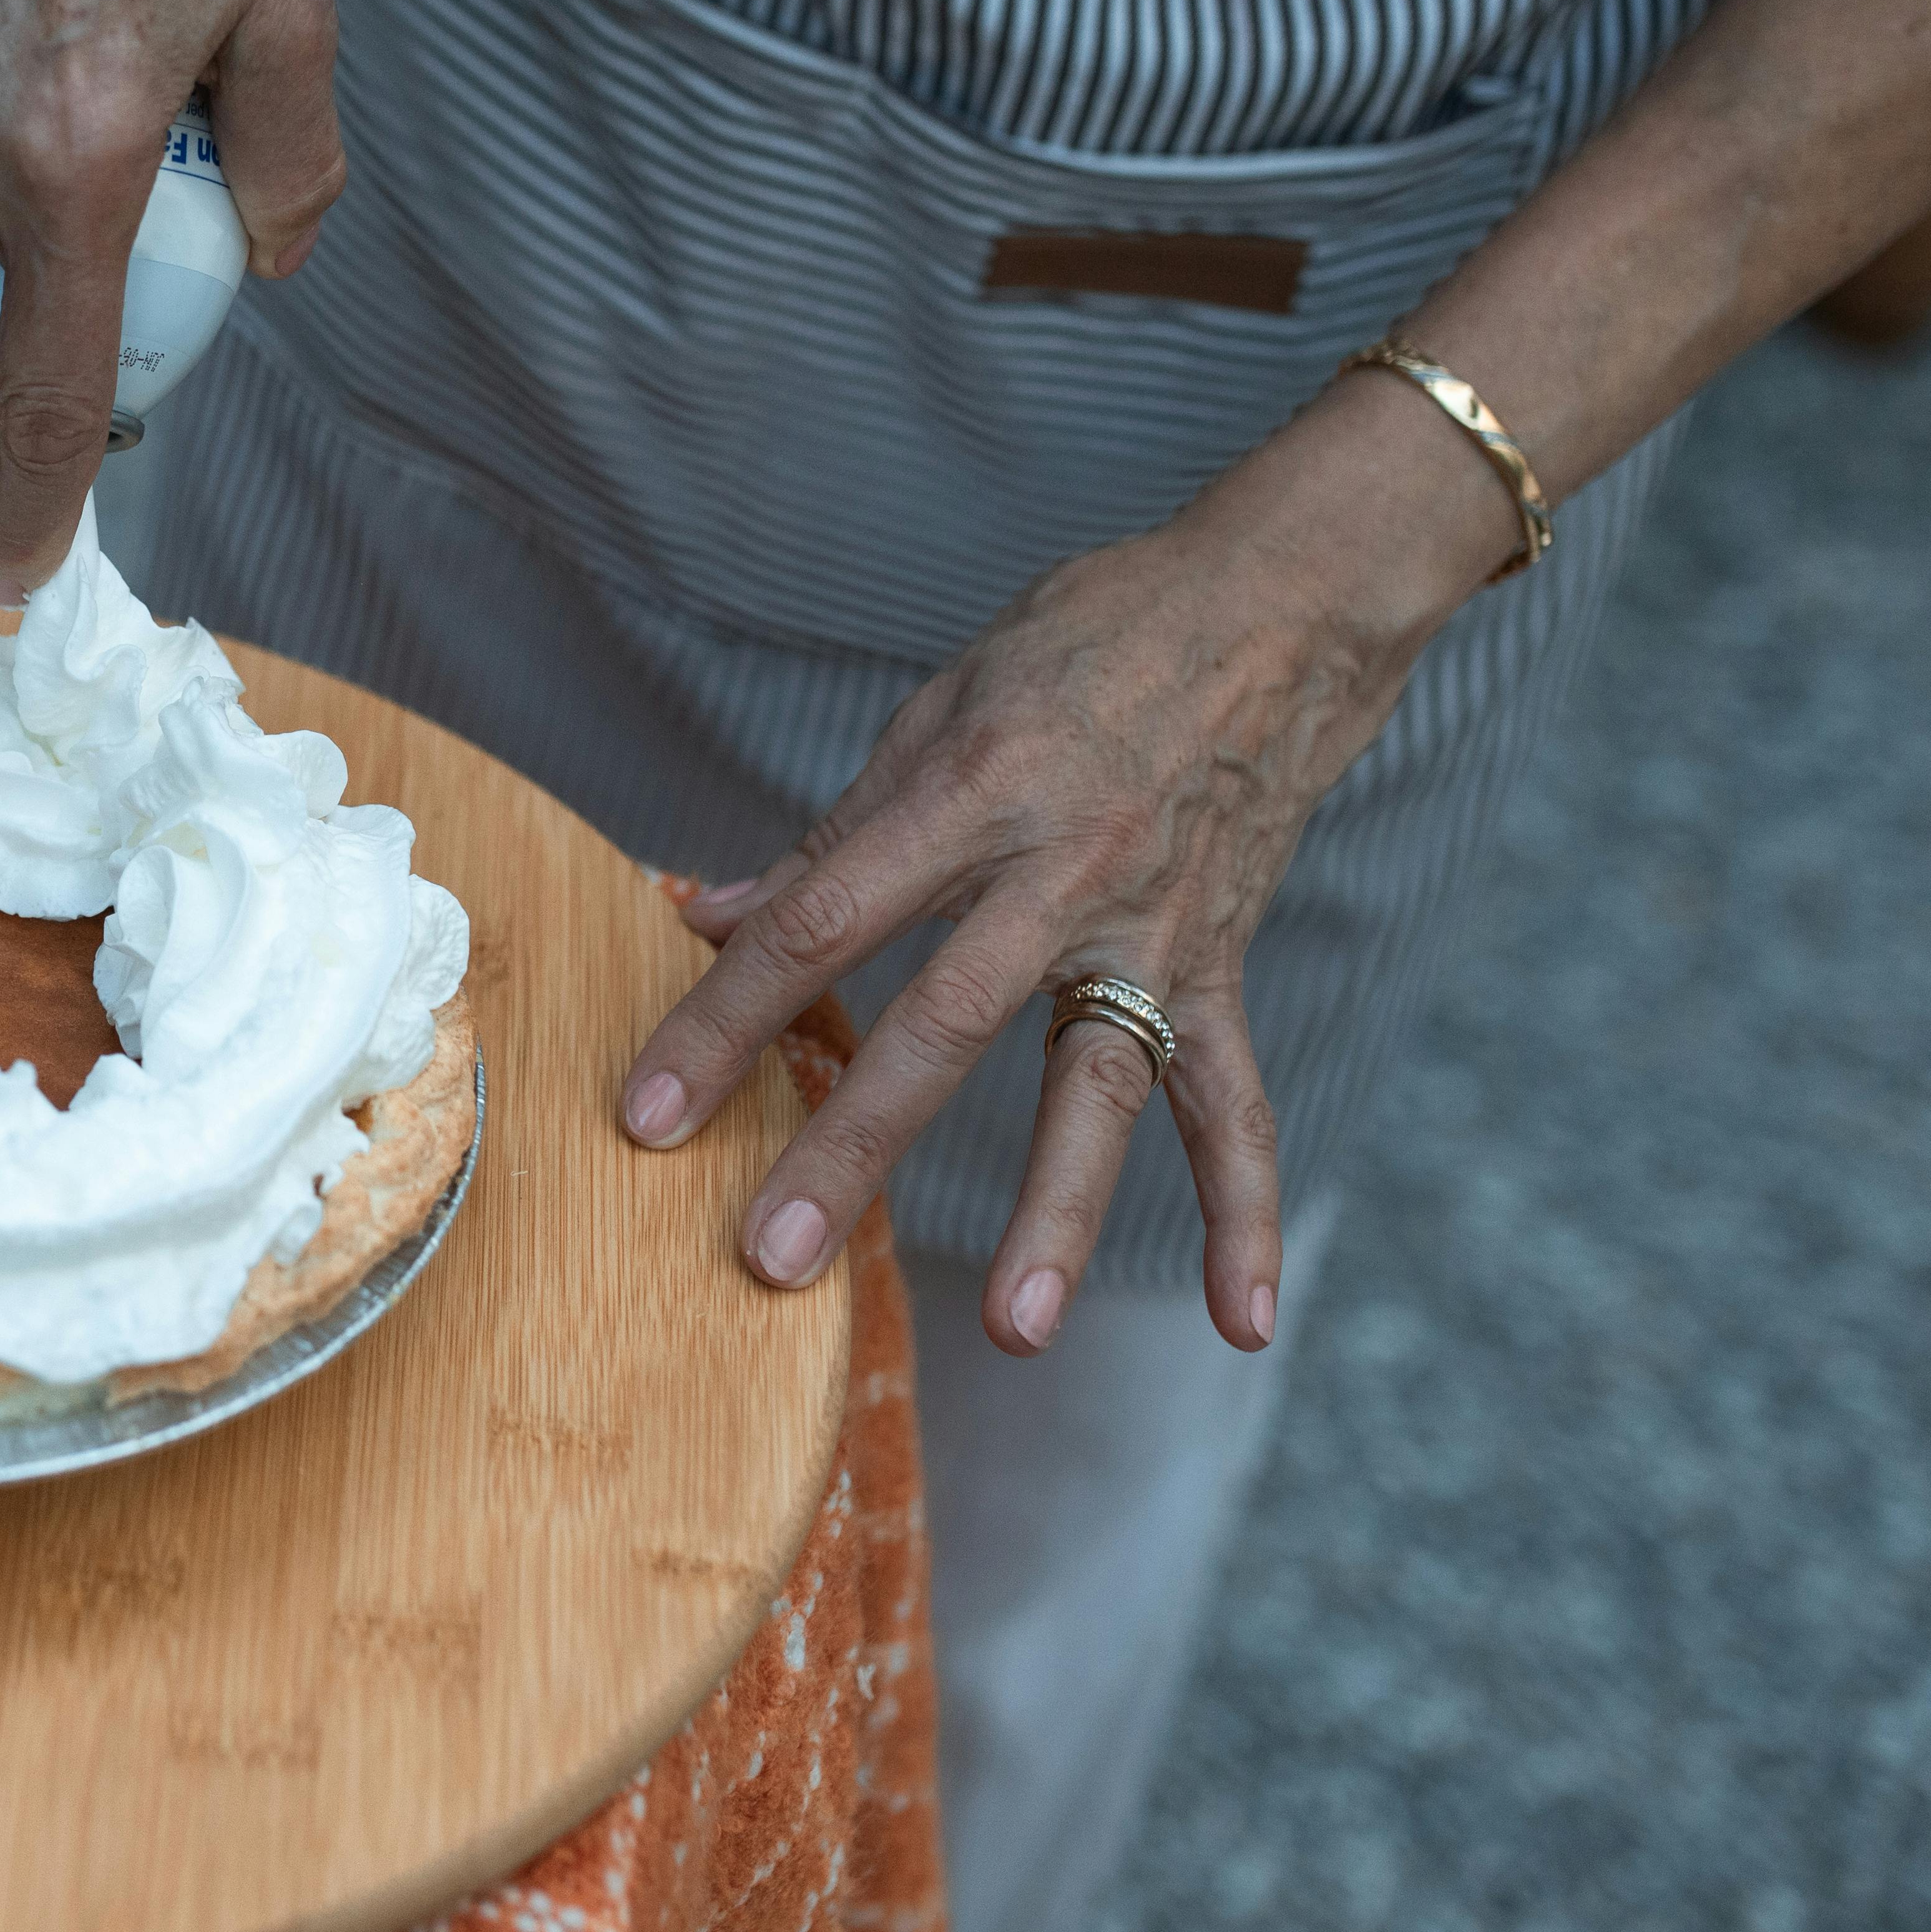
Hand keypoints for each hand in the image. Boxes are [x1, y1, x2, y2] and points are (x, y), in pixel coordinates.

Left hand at [617, 382, 1517, 1355]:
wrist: (1282, 600)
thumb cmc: (1090, 638)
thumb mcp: (941, 705)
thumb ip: (830, 832)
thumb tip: (703, 913)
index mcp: (969, 792)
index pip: (819, 924)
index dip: (724, 1019)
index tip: (648, 1111)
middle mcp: (1060, 869)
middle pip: (939, 1026)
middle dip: (849, 1150)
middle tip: (769, 1260)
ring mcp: (1151, 925)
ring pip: (1095, 1083)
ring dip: (1055, 1213)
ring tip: (1016, 1331)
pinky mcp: (1222, 958)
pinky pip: (1234, 1099)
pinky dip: (1247, 1210)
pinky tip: (1244, 1320)